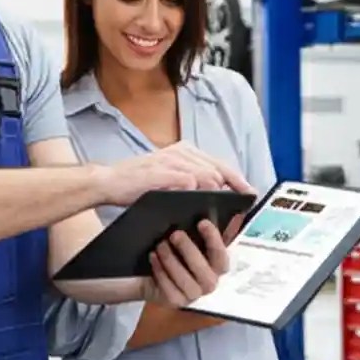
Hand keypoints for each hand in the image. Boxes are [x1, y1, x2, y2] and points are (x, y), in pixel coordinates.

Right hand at [97, 142, 254, 205]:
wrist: (110, 181)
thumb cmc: (138, 183)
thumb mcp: (169, 176)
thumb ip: (190, 179)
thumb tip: (216, 190)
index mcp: (185, 150)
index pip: (220, 164)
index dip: (237, 179)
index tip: (249, 193)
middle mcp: (182, 151)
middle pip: (219, 170)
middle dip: (231, 189)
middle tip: (239, 206)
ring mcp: (173, 160)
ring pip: (208, 176)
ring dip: (214, 194)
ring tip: (215, 209)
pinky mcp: (163, 171)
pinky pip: (190, 181)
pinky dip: (195, 193)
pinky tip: (195, 204)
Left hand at [142, 219, 232, 306]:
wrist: (152, 274)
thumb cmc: (178, 253)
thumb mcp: (194, 238)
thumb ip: (212, 230)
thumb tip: (236, 215)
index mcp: (217, 266)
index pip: (222, 256)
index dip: (214, 240)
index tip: (202, 222)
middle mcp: (209, 283)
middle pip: (205, 272)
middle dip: (190, 251)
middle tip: (175, 234)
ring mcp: (193, 295)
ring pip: (186, 282)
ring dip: (172, 261)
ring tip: (161, 245)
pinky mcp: (176, 302)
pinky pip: (170, 290)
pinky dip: (161, 273)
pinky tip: (154, 258)